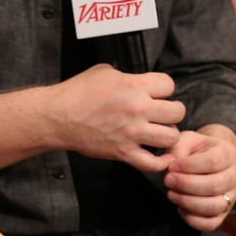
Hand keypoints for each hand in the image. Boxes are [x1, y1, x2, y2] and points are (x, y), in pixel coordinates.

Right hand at [47, 64, 184, 172]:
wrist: (58, 116)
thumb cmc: (77, 93)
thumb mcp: (104, 72)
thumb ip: (126, 76)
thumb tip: (137, 80)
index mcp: (133, 86)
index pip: (169, 85)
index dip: (165, 88)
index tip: (159, 93)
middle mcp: (137, 109)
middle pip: (177, 111)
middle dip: (173, 111)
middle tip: (164, 113)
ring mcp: (132, 133)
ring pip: (171, 137)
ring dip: (168, 134)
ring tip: (160, 132)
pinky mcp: (124, 152)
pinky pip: (153, 164)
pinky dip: (161, 162)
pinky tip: (161, 156)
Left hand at [162, 126, 235, 231]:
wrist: (212, 158)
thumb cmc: (198, 149)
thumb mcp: (188, 139)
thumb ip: (178, 147)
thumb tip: (171, 164)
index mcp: (228, 154)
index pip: (213, 162)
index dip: (189, 166)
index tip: (171, 166)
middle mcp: (234, 176)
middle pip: (214, 186)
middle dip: (185, 185)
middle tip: (168, 180)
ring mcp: (231, 197)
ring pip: (214, 207)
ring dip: (188, 202)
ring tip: (171, 194)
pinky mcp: (223, 213)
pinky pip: (211, 224)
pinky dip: (193, 219)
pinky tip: (180, 208)